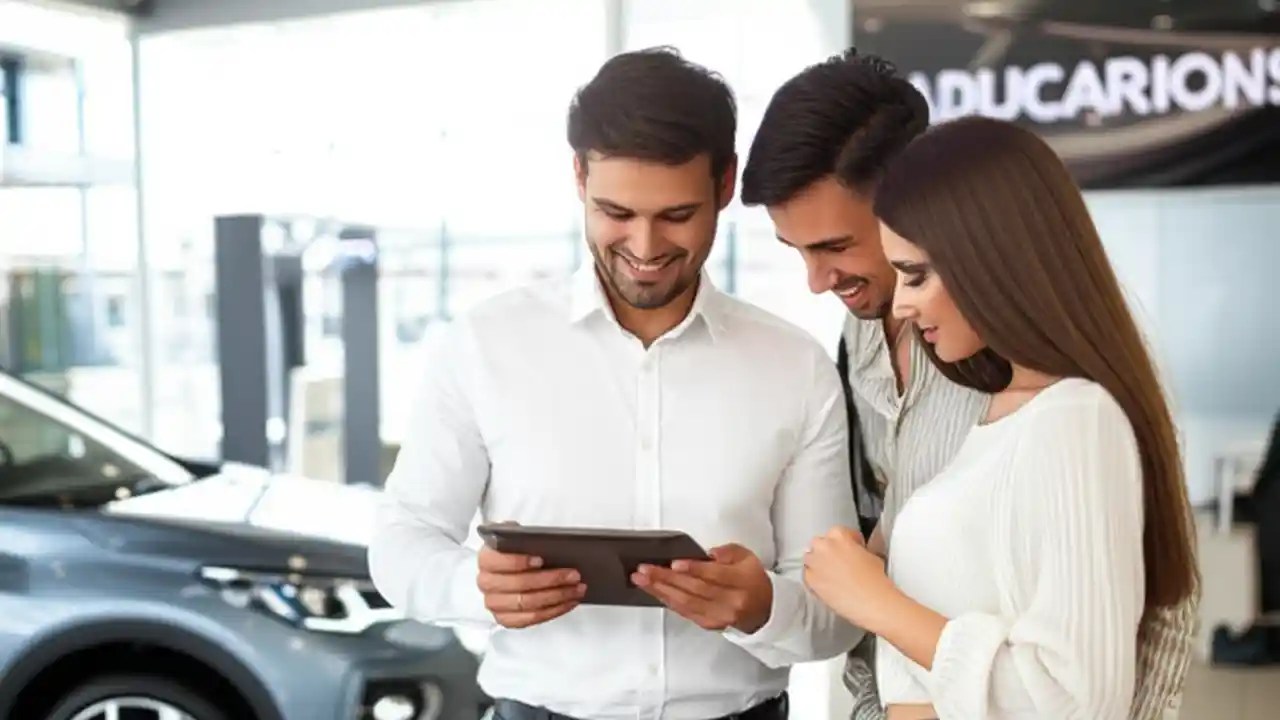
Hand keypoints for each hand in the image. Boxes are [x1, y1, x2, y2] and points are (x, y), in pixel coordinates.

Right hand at [476, 546, 585, 628]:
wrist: (511, 567)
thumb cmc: (517, 551)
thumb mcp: (518, 537)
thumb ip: (522, 536)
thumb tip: (536, 538)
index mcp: (486, 559)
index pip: (498, 562)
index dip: (519, 562)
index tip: (541, 559)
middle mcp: (486, 583)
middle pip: (519, 585)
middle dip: (550, 580)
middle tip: (573, 575)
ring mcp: (495, 603)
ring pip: (527, 603)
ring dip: (557, 597)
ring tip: (577, 589)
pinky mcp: (506, 619)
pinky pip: (532, 619)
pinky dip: (554, 610)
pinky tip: (569, 601)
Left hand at [632, 544, 772, 632]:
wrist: (763, 610)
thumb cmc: (750, 579)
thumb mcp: (747, 557)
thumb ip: (729, 552)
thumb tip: (710, 554)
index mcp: (743, 582)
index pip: (715, 576)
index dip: (694, 570)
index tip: (674, 564)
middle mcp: (731, 602)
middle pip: (695, 590)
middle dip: (666, 579)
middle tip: (645, 570)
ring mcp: (719, 616)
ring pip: (686, 603)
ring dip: (660, 591)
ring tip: (642, 580)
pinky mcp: (709, 624)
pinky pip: (685, 612)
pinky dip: (668, 601)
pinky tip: (655, 592)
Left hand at [803, 526, 897, 630]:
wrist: (872, 601)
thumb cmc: (875, 579)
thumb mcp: (871, 554)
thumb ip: (857, 549)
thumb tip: (855, 553)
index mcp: (839, 535)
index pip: (838, 533)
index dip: (847, 541)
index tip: (850, 547)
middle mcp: (823, 546)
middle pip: (819, 544)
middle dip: (828, 551)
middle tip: (839, 562)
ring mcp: (814, 563)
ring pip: (810, 558)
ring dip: (818, 563)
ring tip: (831, 574)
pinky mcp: (810, 580)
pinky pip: (807, 576)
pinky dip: (815, 578)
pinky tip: (827, 585)